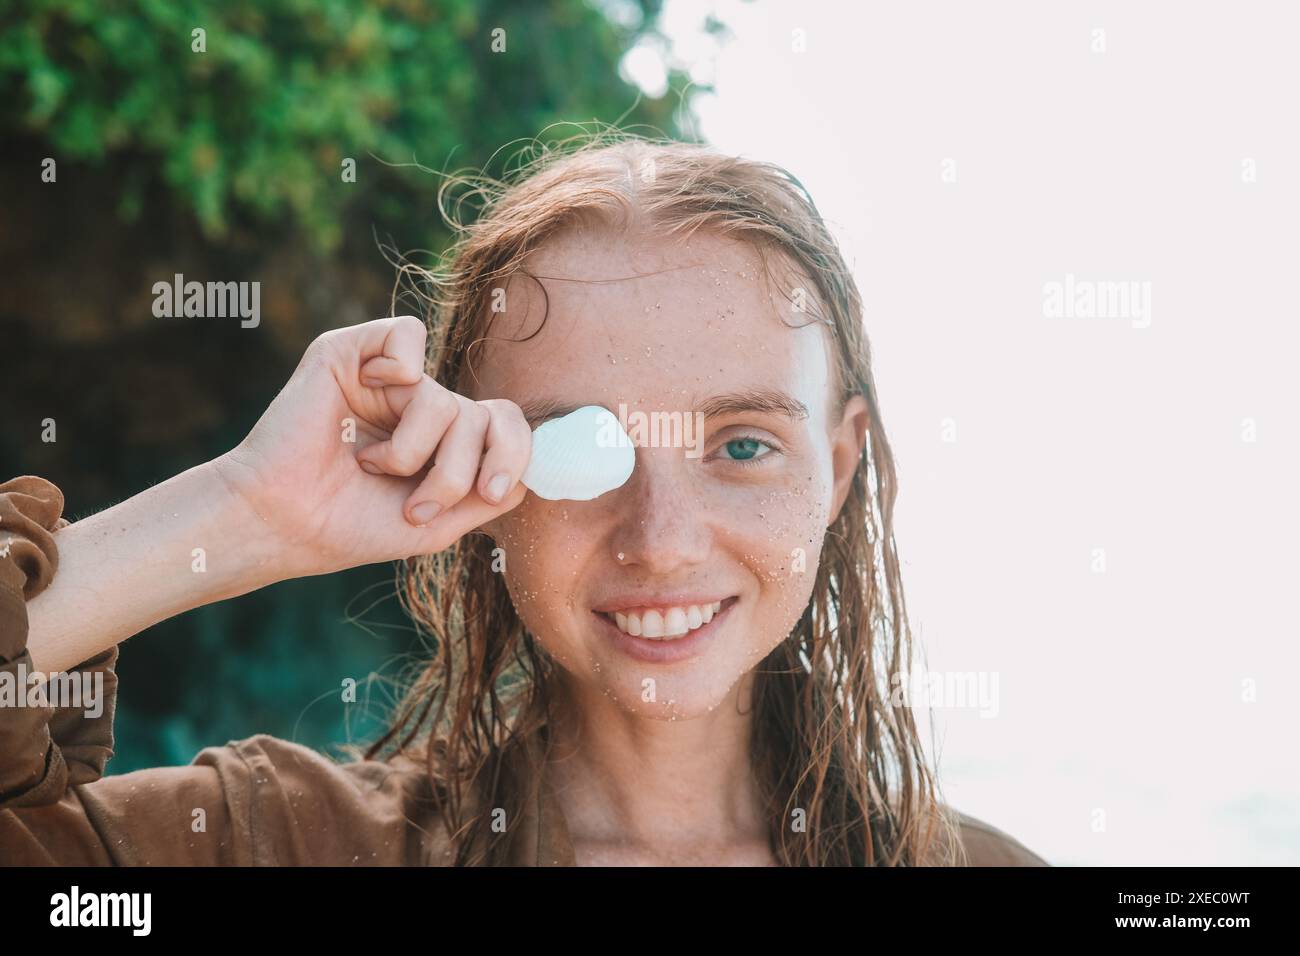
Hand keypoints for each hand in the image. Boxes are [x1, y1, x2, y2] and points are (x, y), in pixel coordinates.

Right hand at [213, 315, 530, 578]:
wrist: (284, 524)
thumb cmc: (349, 527)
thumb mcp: (436, 525)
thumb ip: (486, 498)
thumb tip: (529, 474)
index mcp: (443, 441)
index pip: (506, 426)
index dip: (511, 456)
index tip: (487, 493)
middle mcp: (420, 405)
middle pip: (483, 417)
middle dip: (458, 469)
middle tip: (419, 504)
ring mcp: (388, 379)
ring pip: (446, 398)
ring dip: (414, 450)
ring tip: (372, 468)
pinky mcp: (350, 353)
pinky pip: (406, 334)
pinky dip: (399, 368)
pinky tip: (370, 395)